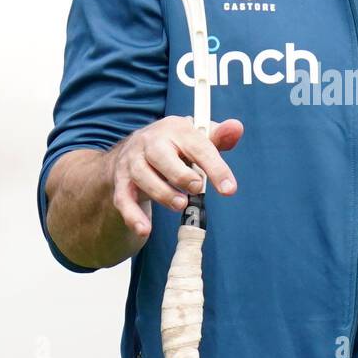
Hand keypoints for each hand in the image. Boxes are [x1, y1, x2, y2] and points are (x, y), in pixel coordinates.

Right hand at [110, 115, 243, 237]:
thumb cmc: (174, 146)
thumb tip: (236, 128)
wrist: (132, 149)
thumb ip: (218, 137)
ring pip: (142, 176)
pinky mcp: (121, 182)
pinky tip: (145, 229)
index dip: (215, 168)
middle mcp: (149, 142)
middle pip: (161, 155)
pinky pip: (123, 199)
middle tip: (196, 188)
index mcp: (175, 129)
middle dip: (180, 174)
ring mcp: (132, 161)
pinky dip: (133, 216)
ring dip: (162, 193)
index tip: (229, 189)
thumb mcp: (196, 138)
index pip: (197, 146)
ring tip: (180, 205)